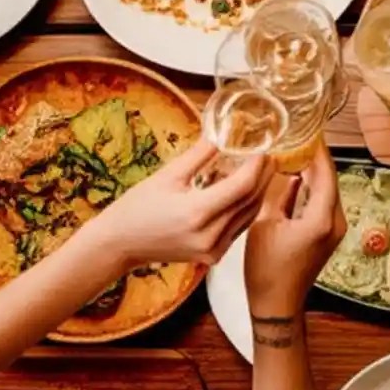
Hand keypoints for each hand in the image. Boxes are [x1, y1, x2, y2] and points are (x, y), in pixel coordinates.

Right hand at [84, 140, 273, 268]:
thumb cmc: (137, 208)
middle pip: (250, 201)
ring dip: (258, 192)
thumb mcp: (168, 176)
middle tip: (268, 156)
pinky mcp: (213, 256)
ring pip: (249, 216)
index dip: (256, 165)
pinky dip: (245, 209)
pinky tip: (243, 192)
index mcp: (197, 213)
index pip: (242, 186)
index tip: (262, 148)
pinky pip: (239, 228)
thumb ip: (200, 155)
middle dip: (263, 176)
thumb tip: (222, 133)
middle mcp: (209, 235)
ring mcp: (213, 249)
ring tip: (261, 170)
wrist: (120, 243)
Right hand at [244, 148, 345, 320]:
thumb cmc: (267, 271)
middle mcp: (335, 223)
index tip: (308, 129)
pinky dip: (312, 188)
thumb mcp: (265, 224)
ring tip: (295, 150)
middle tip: (298, 135)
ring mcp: (335, 230)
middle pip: (329, 180)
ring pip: (327, 191)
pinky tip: (296, 177)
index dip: (317, 149)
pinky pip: (323, 203)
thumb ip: (278, 193)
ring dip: (313, 172)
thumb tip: (282, 168)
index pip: (325, 173)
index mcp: (321, 219)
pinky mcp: (328, 234)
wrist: (277, 303)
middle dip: (315, 157)